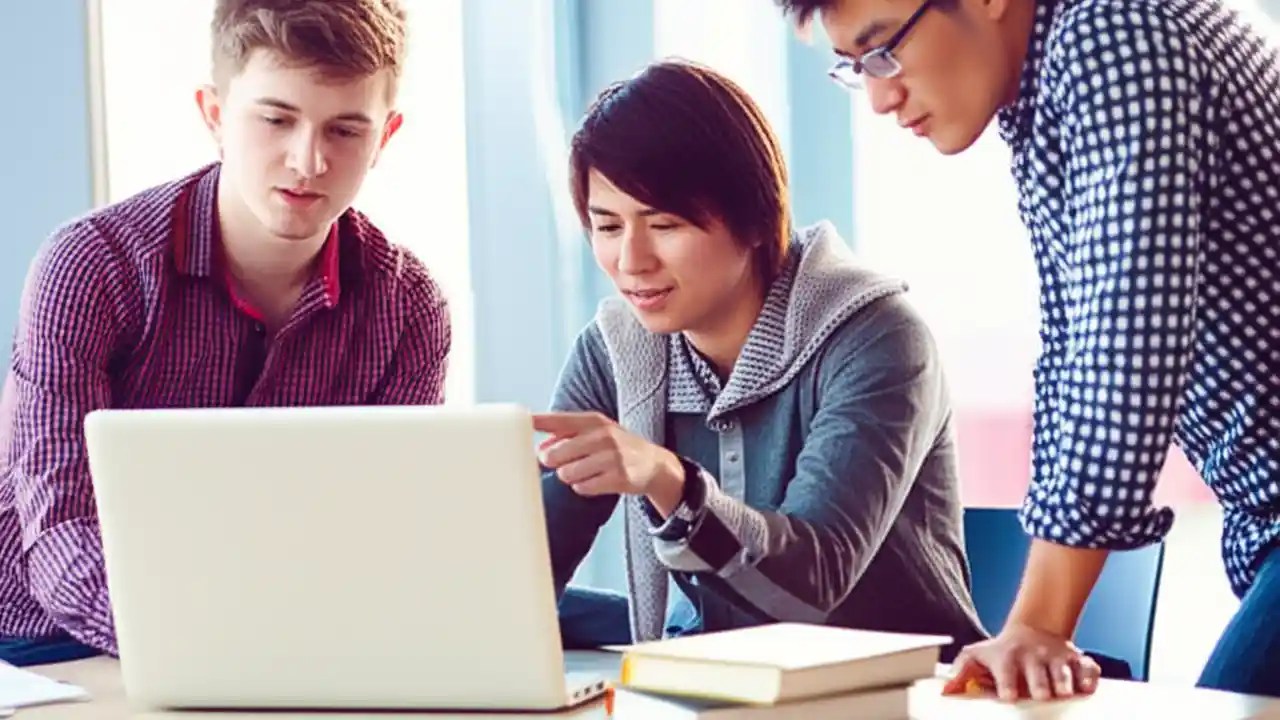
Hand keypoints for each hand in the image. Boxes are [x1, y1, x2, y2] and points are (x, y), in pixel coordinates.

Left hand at [533, 412, 683, 507]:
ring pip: (567, 474)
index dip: (539, 422)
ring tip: (584, 471)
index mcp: (593, 421)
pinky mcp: (618, 477)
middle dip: (553, 462)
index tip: (523, 422)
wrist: (653, 463)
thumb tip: (538, 450)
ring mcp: (612, 457)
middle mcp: (603, 436)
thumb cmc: (616, 447)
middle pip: (555, 454)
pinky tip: (595, 481)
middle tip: (562, 462)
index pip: (560, 420)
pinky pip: (583, 487)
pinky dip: (584, 487)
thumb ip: (564, 437)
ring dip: (570, 476)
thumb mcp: (594, 433)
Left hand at [941, 623, 1100, 701]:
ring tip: (1062, 692)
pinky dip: (1089, 677)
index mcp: (1008, 658)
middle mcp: (1033, 657)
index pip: (1007, 672)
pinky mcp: (1077, 660)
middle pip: (1038, 673)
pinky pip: (1088, 668)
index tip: (1009, 695)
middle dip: (1040, 684)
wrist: (1032, 629)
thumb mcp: (977, 655)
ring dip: (1064, 682)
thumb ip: (961, 671)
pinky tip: (1086, 688)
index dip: (1008, 683)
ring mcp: (1056, 658)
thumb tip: (946, 689)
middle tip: (1040, 694)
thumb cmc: (1002, 651)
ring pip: (1063, 671)